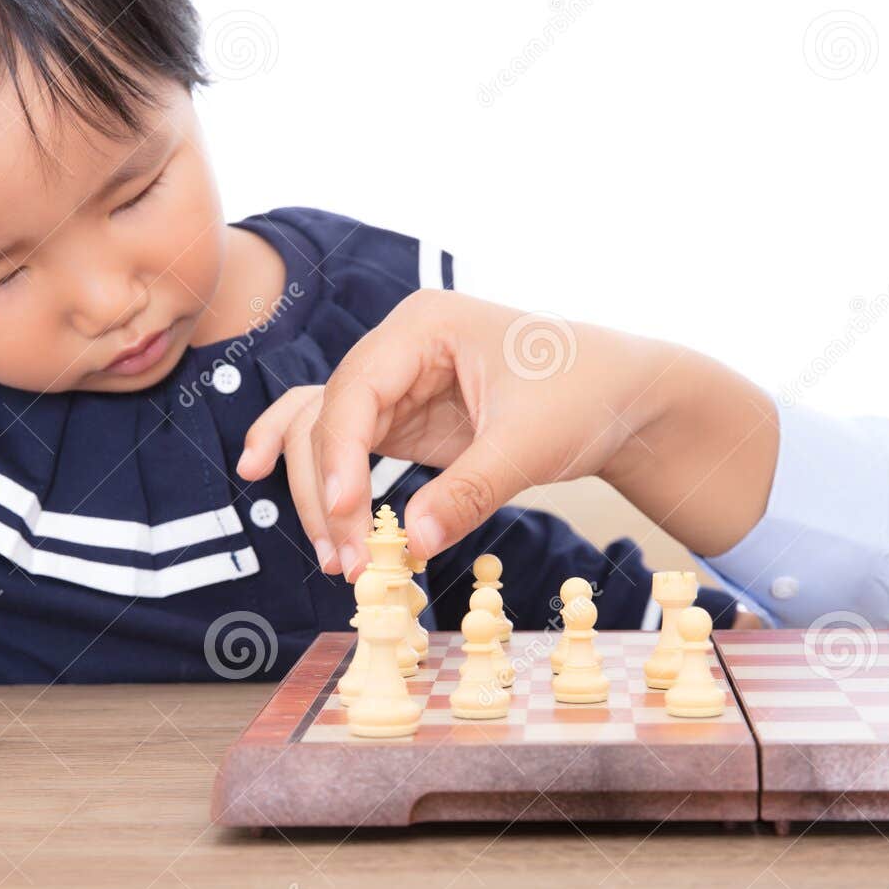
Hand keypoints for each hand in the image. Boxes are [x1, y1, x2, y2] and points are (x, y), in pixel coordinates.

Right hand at [238, 290, 673, 574]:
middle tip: (346, 562)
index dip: (339, 457)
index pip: (355, 391)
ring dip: (319, 492)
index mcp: (423, 326)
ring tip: (332, 556)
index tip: (347, 515)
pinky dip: (315, 467)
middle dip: (329, 491)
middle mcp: (398, 348)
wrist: (626, 394)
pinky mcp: (407, 420)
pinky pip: (345, 441)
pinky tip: (261, 474)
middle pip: (328, 417)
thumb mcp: (530, 443)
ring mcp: (398, 384)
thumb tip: (412, 544)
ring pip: (326, 433)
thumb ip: (469, 491)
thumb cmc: (588, 393)